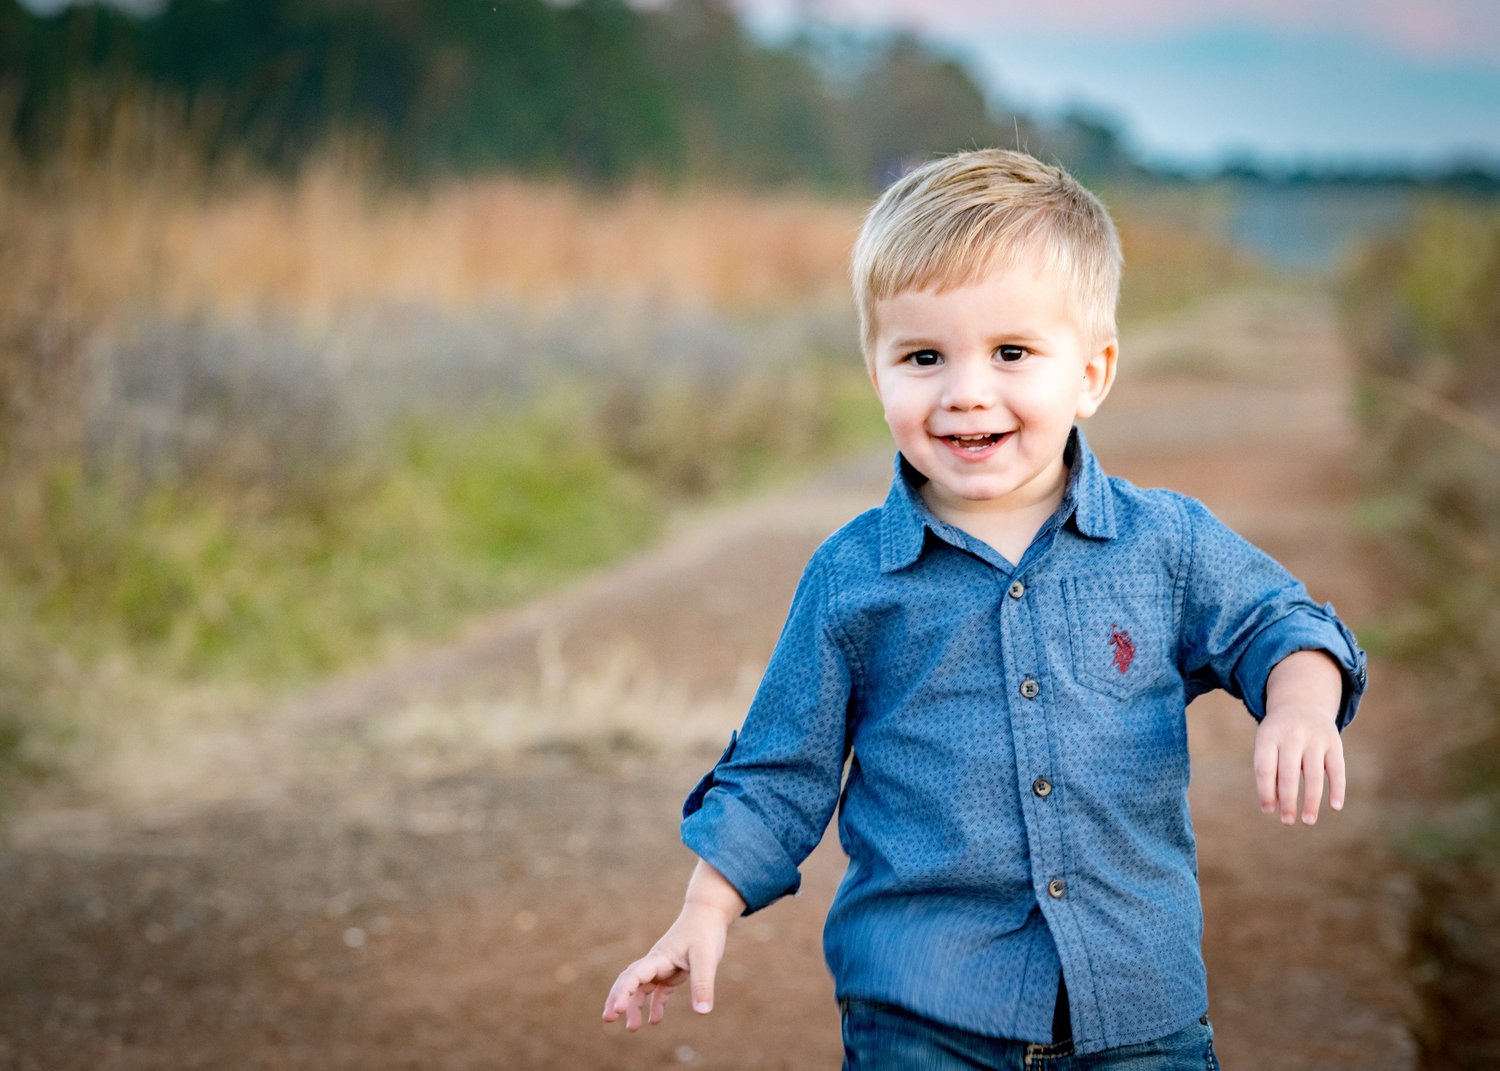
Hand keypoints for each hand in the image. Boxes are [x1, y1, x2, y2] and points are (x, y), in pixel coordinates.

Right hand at [602, 861, 744, 1030]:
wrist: (710, 912)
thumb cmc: (706, 931)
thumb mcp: (707, 958)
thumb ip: (703, 984)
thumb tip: (703, 1012)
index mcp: (658, 958)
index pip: (634, 975)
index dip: (623, 992)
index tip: (616, 1009)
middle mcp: (656, 962)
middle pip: (629, 981)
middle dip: (617, 998)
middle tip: (608, 1018)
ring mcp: (664, 967)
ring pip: (642, 988)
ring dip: (634, 1006)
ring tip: (632, 1028)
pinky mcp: (674, 971)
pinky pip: (659, 990)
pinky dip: (655, 1005)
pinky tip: (655, 1020)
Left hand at [1254, 650, 1345, 824]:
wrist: (1302, 703)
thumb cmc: (1279, 735)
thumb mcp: (1267, 744)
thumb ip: (1269, 771)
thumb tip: (1274, 806)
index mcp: (1269, 736)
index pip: (1265, 768)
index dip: (1265, 791)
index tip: (1268, 811)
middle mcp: (1292, 735)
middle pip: (1288, 774)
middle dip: (1287, 800)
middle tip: (1287, 821)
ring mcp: (1315, 738)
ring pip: (1314, 774)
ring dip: (1311, 800)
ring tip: (1307, 820)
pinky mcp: (1335, 742)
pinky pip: (1337, 769)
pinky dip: (1337, 788)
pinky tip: (1335, 807)